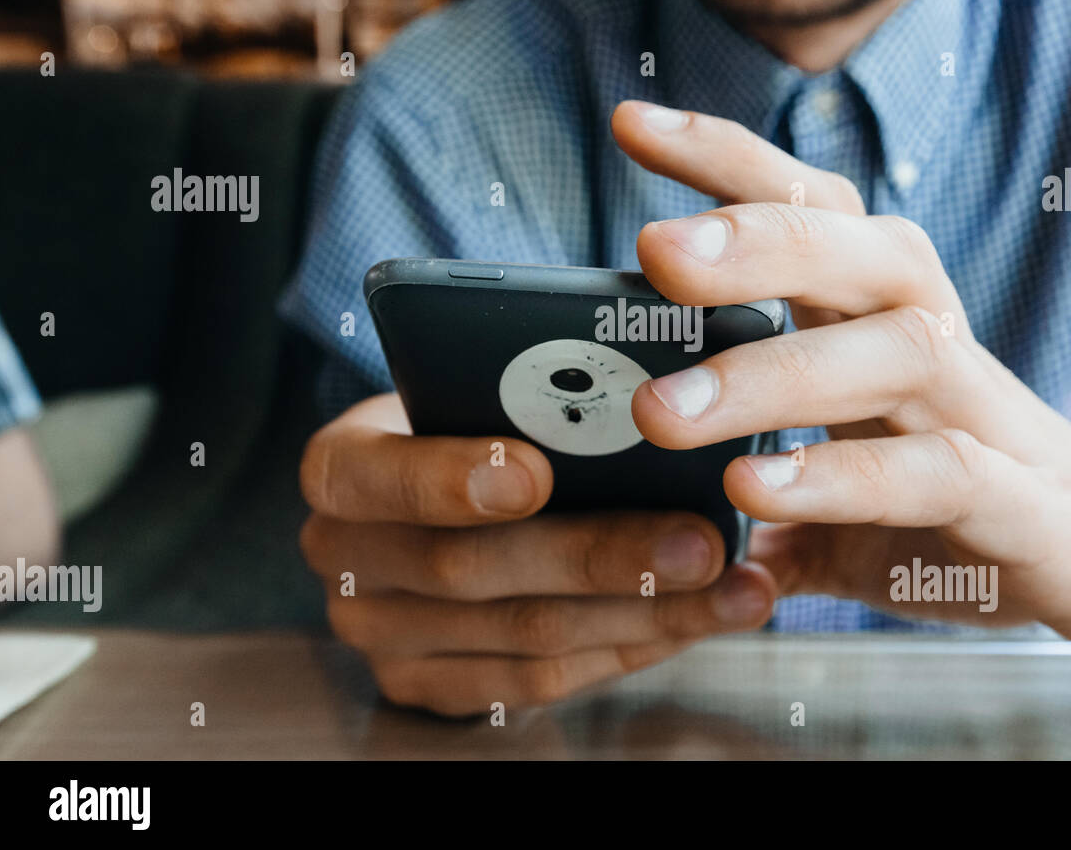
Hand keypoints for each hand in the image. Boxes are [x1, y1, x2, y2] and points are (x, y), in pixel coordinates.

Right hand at [297, 393, 776, 715]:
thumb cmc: (466, 421)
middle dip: (597, 556)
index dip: (451, 478)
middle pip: (470, 569)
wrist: (429, 495)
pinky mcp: (430, 685)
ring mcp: (383, 634)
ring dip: (643, 613)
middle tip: (697, 541)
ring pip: (522, 636)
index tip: (535, 471)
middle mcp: (345, 557)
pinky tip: (695, 619)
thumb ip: (526, 392)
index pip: (375, 475)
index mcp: (340, 466)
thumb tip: (651, 386)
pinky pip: (538, 683)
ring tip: (731, 584)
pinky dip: (627, 649)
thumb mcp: (467, 386)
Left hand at [612, 100, 1070, 670]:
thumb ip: (771, 508)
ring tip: (664, 412)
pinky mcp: (1027, 508)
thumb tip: (680, 537)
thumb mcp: (847, 500)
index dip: (731, 163)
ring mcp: (986, 422)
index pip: (817, 215)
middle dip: (758, 238)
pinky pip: (942, 471)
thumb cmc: (968, 514)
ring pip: (896, 352)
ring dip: (773, 374)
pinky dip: (843, 478)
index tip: (633, 124)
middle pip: (862, 252)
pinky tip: (756, 490)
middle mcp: (934, 351)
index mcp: (883, 328)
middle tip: (654, 248)